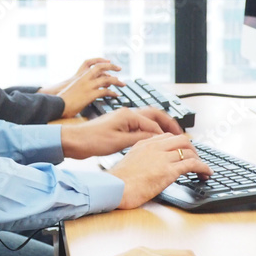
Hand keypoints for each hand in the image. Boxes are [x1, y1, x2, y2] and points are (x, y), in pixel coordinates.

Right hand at [39, 58, 123, 116]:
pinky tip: (116, 95)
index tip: (110, 64)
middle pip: (101, 67)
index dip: (103, 63)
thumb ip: (79, 87)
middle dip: (112, 66)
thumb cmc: (62, 100)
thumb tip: (86, 90)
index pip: (93, 65)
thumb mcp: (71, 89)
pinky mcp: (90, 95)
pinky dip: (112, 93)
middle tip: (119, 68)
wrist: (57, 105)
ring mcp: (88, 86)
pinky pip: (105, 92)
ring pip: (106, 79)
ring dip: (117, 81)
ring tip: (123, 84)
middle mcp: (84, 79)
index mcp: (79, 76)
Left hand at [61, 107, 175, 158]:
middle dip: (167, 123)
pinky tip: (152, 139)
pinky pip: (139, 125)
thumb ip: (140, 138)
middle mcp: (127, 113)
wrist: (75, 141)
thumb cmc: (92, 140)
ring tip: (169, 137)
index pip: (154, 123)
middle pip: (154, 115)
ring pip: (147, 119)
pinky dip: (149, 130)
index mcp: (128, 115)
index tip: (177, 141)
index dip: (166, 133)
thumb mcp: (120, 142)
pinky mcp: (118, 126)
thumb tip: (158, 138)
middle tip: (180, 134)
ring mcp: (122, 119)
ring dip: (159, 126)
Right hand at [106, 133, 211, 208]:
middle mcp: (154, 147)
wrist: (115, 188)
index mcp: (144, 144)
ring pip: (189, 151)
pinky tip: (206, 173)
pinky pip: (192, 164)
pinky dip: (203, 167)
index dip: (179, 144)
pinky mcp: (168, 170)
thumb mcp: (130, 163)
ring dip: (200, 160)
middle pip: (181, 140)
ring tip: (203, 170)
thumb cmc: (118, 182)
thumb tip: (151, 167)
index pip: (167, 137)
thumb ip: (142, 160)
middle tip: (196, 159)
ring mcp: (162, 158)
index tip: (184, 152)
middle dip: (192, 149)